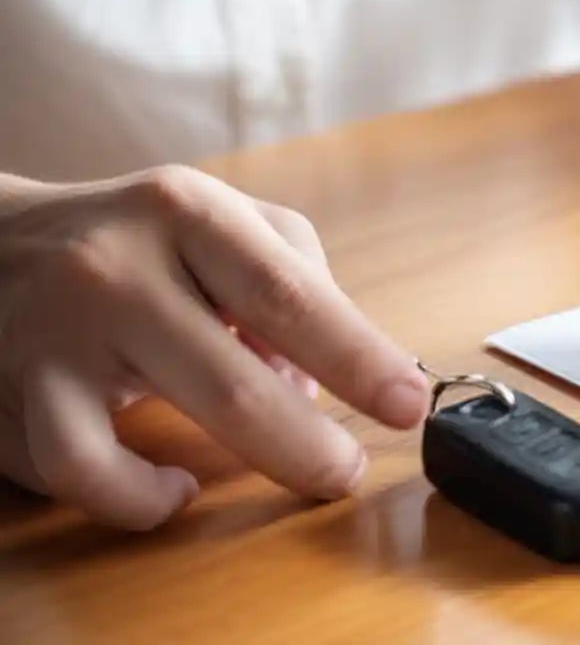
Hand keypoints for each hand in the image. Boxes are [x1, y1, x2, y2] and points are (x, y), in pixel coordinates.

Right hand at [0, 165, 431, 529]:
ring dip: (212, 481)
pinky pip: (75, 474)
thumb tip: (322, 378)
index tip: (408, 403)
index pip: (290, 296)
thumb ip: (293, 280)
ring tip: (270, 475)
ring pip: (132, 447)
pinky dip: (133, 498)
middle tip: (348, 471)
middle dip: (307, 447)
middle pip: (230, 384)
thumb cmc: (138, 237)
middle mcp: (115, 268)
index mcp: (187, 213)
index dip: (358, 358)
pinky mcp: (9, 393)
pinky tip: (173, 488)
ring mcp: (52, 336)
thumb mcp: (223, 221)